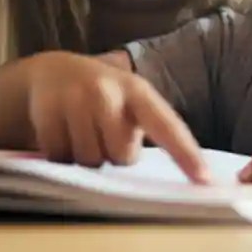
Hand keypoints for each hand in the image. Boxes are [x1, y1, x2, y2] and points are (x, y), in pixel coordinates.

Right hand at [25, 52, 210, 182]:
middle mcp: (108, 91)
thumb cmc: (103, 98)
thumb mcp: (129, 103)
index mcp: (138, 92)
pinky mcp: (47, 108)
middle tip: (105, 136)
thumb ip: (144, 130)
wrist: (53, 71)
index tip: (204, 180)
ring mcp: (75, 98)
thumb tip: (159, 172)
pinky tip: (60, 131)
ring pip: (89, 160)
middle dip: (114, 155)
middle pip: (121, 156)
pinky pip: (58, 156)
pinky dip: (59, 154)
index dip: (186, 154)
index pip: (167, 126)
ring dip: (85, 157)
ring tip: (81, 132)